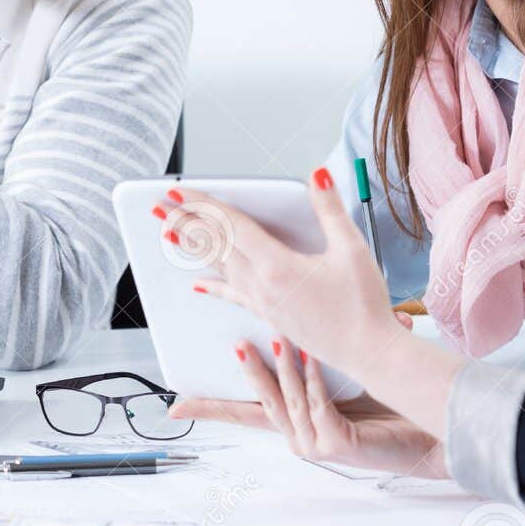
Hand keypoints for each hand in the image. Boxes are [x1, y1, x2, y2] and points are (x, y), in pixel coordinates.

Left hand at [152, 170, 407, 379]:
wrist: (367, 352)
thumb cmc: (364, 303)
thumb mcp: (351, 249)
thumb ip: (330, 209)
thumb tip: (317, 173)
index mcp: (277, 264)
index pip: (230, 226)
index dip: (203, 205)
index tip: (178, 191)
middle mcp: (261, 285)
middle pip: (215, 246)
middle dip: (184, 223)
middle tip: (157, 207)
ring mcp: (262, 302)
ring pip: (218, 268)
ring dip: (192, 249)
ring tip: (169, 234)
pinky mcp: (269, 315)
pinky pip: (232, 295)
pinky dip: (213, 287)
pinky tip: (198, 286)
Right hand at [170, 336, 448, 478]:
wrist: (426, 436)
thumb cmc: (386, 410)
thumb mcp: (342, 383)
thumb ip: (316, 363)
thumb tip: (292, 326)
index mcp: (295, 423)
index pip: (245, 413)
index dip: (211, 408)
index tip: (176, 404)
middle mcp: (299, 437)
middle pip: (261, 403)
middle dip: (247, 372)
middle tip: (233, 342)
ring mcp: (316, 444)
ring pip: (289, 401)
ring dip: (280, 369)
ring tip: (272, 337)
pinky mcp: (337, 445)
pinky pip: (319, 405)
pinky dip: (312, 379)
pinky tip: (310, 355)